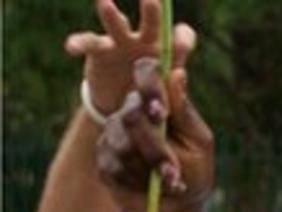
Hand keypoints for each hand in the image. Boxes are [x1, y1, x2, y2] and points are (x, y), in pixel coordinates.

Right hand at [65, 0, 195, 114]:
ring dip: (111, 15)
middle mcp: (146, 42)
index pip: (182, 38)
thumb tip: (177, 72)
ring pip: (118, 26)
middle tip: (151, 1)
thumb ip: (175, 90)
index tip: (182, 46)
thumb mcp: (166, 100)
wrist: (120, 106)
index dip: (184, 39)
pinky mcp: (99, 50)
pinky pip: (89, 42)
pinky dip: (79, 43)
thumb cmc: (149, 98)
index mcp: (168, 52)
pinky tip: (72, 48)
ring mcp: (121, 43)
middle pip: (152, 25)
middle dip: (152, 13)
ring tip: (103, 2)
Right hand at [97, 57, 212, 211]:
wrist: (177, 206)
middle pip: (130, 115)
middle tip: (173, 168)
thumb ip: (184, 111)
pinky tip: (150, 187)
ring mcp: (114, 134)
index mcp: (159, 101)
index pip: (145, 72)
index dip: (149, 86)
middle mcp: (133, 112)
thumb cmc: (194, 169)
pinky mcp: (104, 158)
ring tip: (170, 180)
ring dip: (148, 166)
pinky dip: (135, 180)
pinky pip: (112, 165)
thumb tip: (178, 73)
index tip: (161, 112)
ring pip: (120, 142)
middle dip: (154, 146)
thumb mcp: (198, 141)